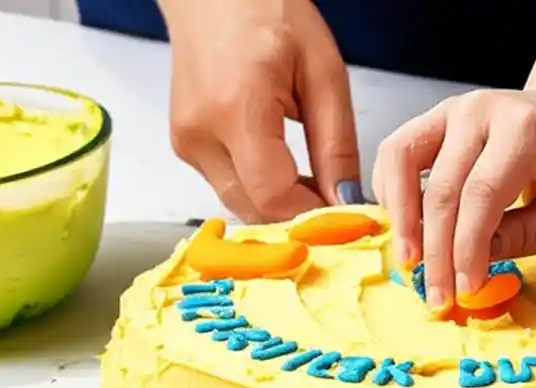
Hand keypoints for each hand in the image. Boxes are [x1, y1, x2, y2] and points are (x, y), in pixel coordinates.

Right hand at [163, 0, 361, 221]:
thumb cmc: (266, 11)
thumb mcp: (323, 72)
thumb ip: (336, 144)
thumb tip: (347, 202)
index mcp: (235, 110)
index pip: (273, 195)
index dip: (314, 217)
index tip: (350, 219)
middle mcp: (200, 134)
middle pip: (255, 210)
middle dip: (301, 218)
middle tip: (340, 206)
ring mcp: (186, 143)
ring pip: (241, 204)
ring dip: (281, 206)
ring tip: (317, 185)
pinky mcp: (185, 145)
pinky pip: (229, 187)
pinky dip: (261, 190)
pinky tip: (288, 172)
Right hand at [372, 89, 535, 312]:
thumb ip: (528, 234)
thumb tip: (473, 261)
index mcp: (526, 130)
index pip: (482, 196)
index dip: (467, 248)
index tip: (465, 290)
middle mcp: (482, 110)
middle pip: (441, 188)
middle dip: (436, 251)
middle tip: (438, 298)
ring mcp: (453, 109)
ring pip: (401, 160)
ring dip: (400, 217)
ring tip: (408, 262)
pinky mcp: (436, 118)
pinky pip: (396, 154)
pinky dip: (394, 193)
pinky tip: (408, 229)